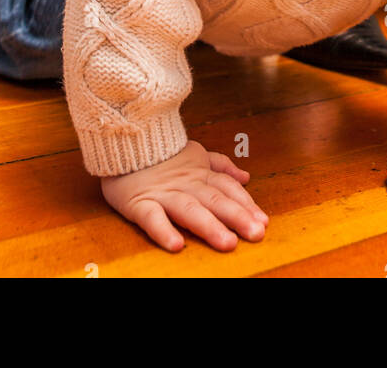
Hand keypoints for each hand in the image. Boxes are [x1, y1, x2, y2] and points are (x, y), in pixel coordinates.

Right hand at [100, 139, 268, 251]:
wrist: (123, 141)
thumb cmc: (161, 153)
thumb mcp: (195, 154)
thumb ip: (220, 165)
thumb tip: (246, 177)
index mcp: (199, 174)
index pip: (227, 189)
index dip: (246, 204)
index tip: (264, 221)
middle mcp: (185, 184)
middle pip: (214, 200)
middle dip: (237, 217)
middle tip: (256, 234)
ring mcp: (163, 194)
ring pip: (189, 210)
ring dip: (209, 226)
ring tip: (227, 243)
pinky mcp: (139, 203)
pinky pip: (152, 218)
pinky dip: (164, 231)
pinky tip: (176, 245)